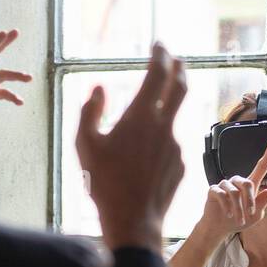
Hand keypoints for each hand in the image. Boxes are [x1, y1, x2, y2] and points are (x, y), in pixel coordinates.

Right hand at [76, 43, 187, 250]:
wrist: (133, 220)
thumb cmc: (104, 183)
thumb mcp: (84, 144)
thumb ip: (90, 111)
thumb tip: (99, 89)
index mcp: (142, 117)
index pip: (158, 74)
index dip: (160, 55)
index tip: (159, 45)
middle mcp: (165, 127)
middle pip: (180, 87)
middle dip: (179, 68)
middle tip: (175, 58)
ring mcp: (176, 146)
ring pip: (173, 119)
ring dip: (165, 110)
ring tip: (147, 118)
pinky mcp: (181, 164)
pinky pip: (170, 145)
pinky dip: (160, 140)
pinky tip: (144, 157)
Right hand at [196, 138, 266, 238]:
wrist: (221, 227)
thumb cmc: (240, 220)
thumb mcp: (255, 216)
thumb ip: (262, 204)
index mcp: (250, 185)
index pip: (261, 167)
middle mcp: (237, 181)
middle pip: (247, 183)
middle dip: (250, 200)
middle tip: (250, 214)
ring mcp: (225, 185)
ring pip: (234, 192)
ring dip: (238, 208)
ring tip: (239, 220)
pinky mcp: (213, 190)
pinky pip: (222, 195)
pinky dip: (227, 207)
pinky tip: (228, 214)